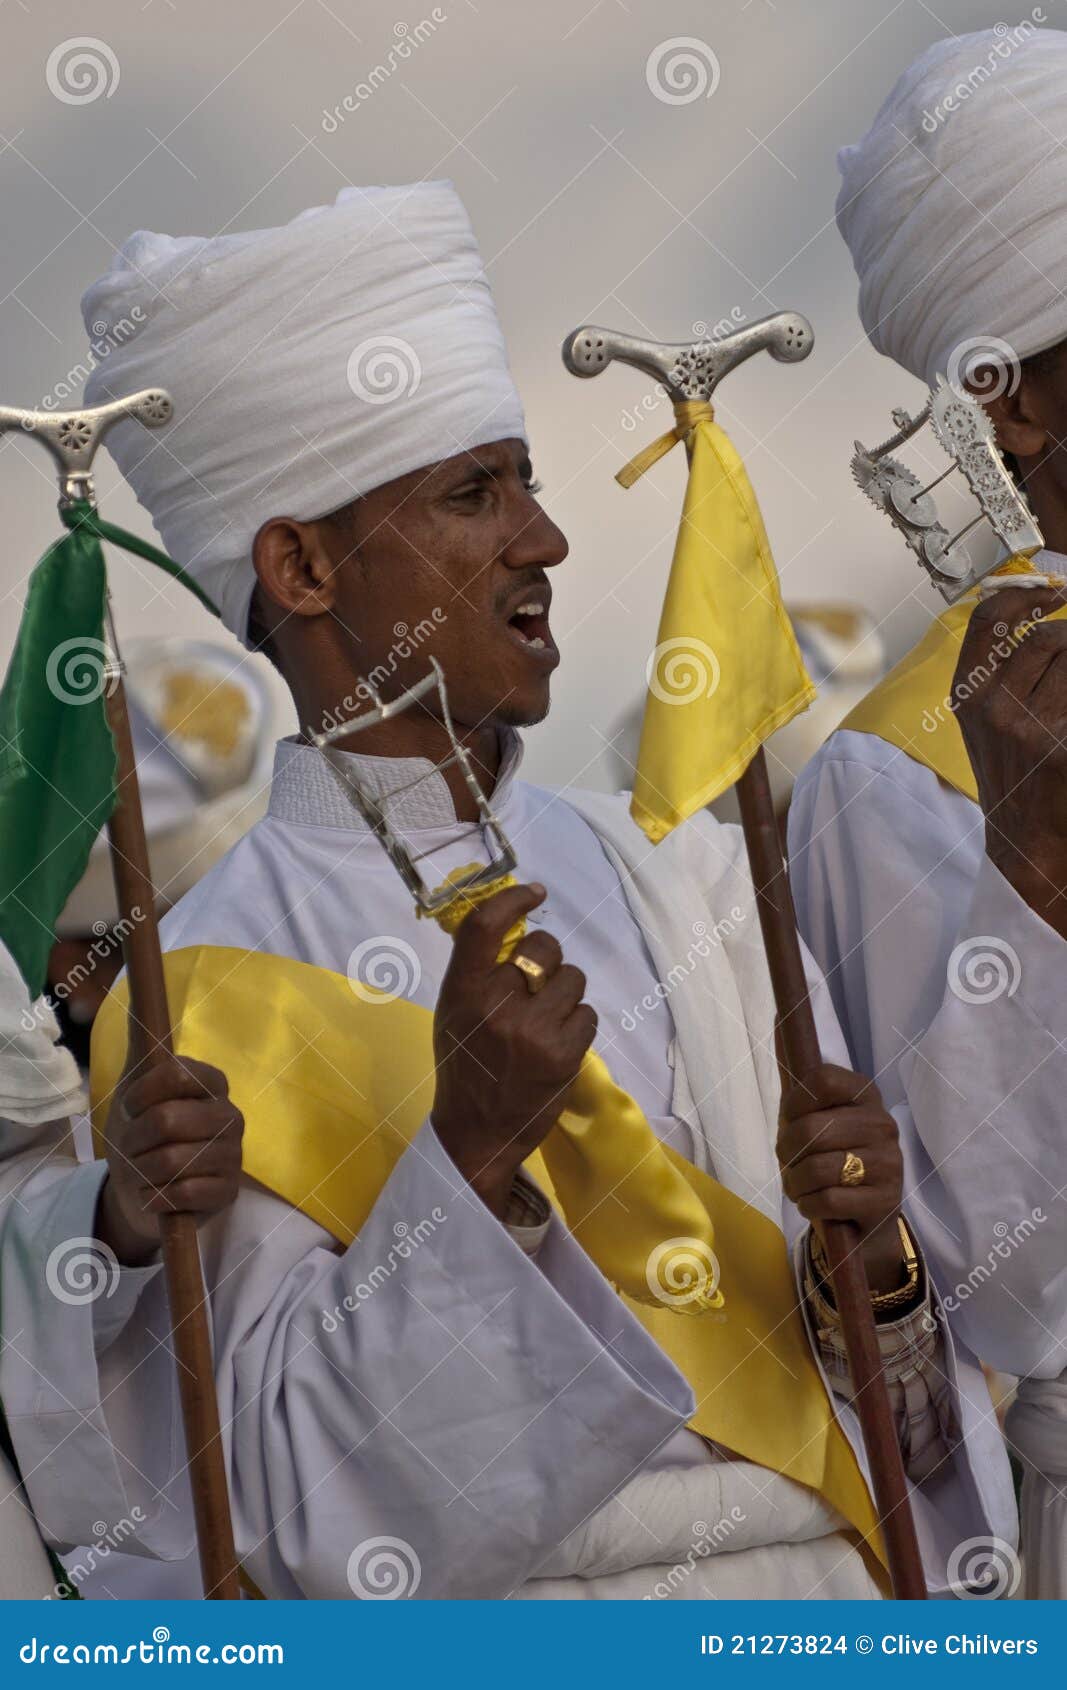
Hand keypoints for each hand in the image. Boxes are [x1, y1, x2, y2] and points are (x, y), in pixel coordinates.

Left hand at [96, 1055, 244, 1266]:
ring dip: (142, 1171)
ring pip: (173, 1160)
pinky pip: (185, 1194)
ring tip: (143, 1172)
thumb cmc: (140, 1130)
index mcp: (211, 1084)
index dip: (142, 1094)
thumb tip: (140, 979)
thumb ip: (142, 1035)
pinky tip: (156, 1195)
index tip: (131, 1106)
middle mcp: (230, 1115)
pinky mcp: (229, 1192)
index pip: (177, 1075)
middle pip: (169, 1120)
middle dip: (135, 1139)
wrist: (140, 1188)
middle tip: (133, 1147)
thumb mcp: (135, 1082)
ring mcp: (234, 1155)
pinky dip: (157, 1198)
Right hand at [431, 882, 597, 1218]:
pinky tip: (558, 1044)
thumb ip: (476, 973)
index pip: (484, 925)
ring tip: (547, 1020)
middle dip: (549, 959)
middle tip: (540, 984)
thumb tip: (512, 928)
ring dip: (566, 994)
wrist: (477, 1133)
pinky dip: (578, 1025)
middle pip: (543, 948)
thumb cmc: (464, 1068)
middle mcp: (495, 1005)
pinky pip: (587, 1013)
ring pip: (573, 979)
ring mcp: (531, 1030)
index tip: (533, 892)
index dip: (512, 899)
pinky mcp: (563, 1055)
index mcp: (461, 991)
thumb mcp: (452, 1013)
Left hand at [777, 1064, 904, 1290]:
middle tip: (788, 1163)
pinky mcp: (885, 1200)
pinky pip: (828, 1200)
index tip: (789, 1121)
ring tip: (798, 1187)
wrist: (865, 1216)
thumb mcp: (817, 1121)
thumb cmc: (831, 1158)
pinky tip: (813, 1204)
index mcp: (866, 1095)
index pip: (823, 1080)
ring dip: (795, 1183)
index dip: (794, 1102)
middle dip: (786, 1151)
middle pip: (811, 1128)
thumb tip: (781, 1034)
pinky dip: (808, 1205)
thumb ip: (802, 1092)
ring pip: (817, 1168)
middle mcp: (882, 1124)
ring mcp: (888, 1162)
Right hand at [953, 585, 1066, 936]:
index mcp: (969, 696)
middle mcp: (992, 710)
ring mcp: (1029, 731)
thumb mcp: (988, 721)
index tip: (1052, 594)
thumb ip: (1001, 668)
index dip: (1025, 596)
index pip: (989, 620)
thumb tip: (1044, 611)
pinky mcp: (1063, 751)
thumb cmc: (1015, 777)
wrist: (1029, 845)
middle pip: (1049, 638)